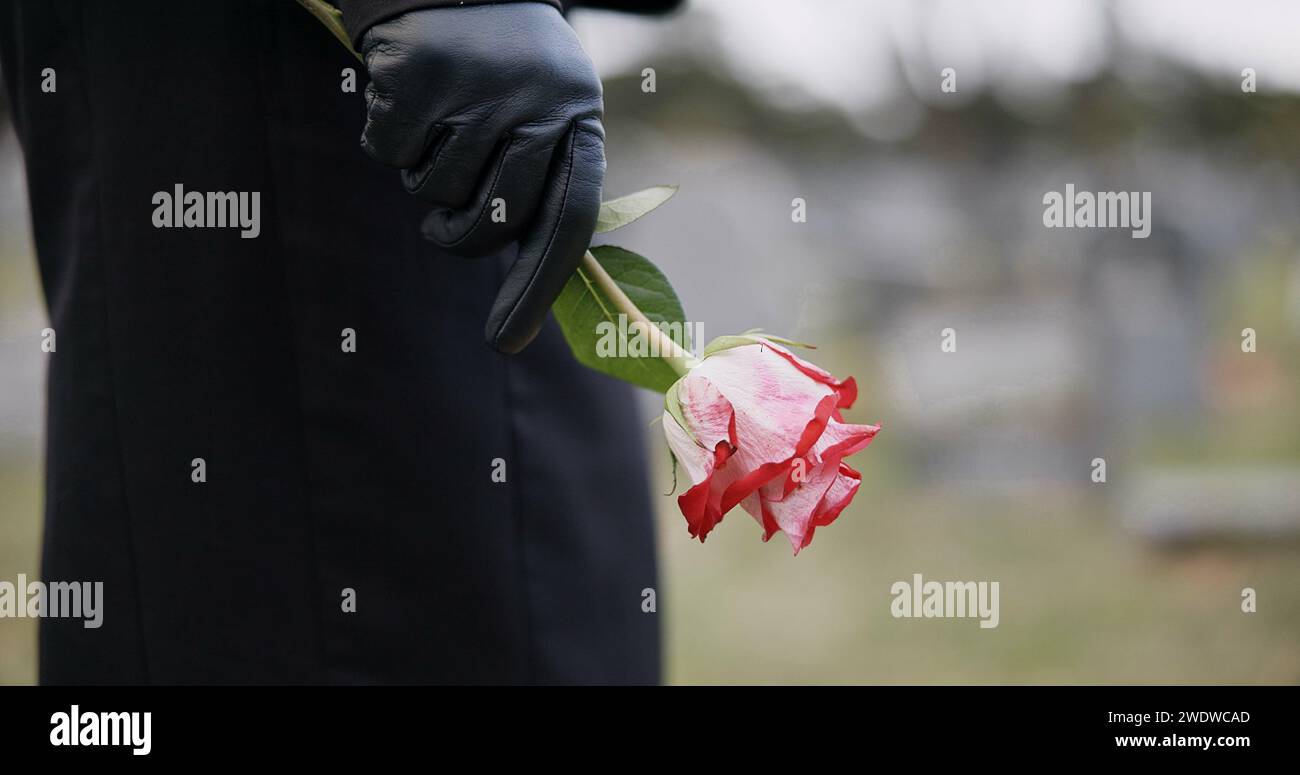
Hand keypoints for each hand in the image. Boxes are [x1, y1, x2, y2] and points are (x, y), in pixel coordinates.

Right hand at [358, 2, 604, 352]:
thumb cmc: (503, 65)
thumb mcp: (545, 112)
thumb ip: (542, 187)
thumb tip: (532, 294)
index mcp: (579, 121)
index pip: (569, 222)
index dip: (537, 287)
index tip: (507, 341)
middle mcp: (539, 105)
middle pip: (490, 225)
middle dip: (457, 235)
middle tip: (443, 218)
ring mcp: (480, 90)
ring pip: (433, 194)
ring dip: (422, 175)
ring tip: (438, 121)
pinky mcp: (420, 76)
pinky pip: (389, 156)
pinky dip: (386, 138)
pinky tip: (406, 95)